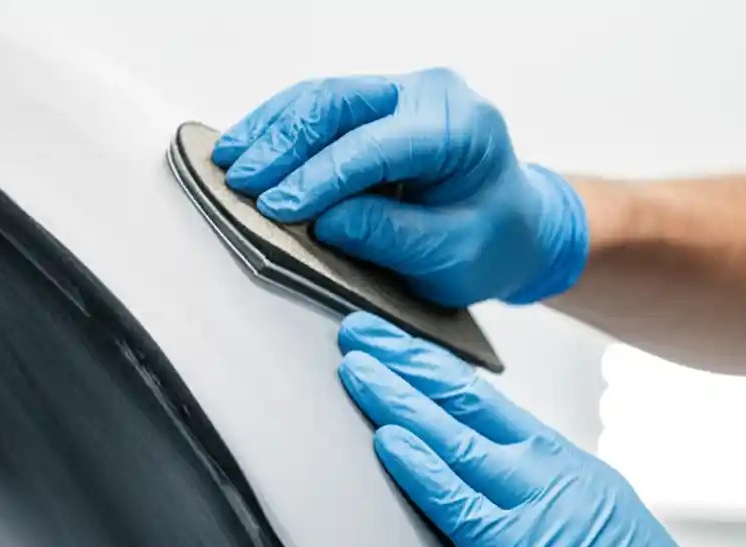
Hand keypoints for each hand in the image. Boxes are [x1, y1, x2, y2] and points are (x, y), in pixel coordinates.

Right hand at [213, 69, 587, 305]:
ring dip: (270, 129)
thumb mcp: (450, 253)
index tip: (277, 207)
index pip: (377, 145)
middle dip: (284, 143)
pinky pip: (319, 107)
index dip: (320, 176)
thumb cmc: (493, 241)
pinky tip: (245, 146)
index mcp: (460, 127)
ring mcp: (399, 93)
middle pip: (341, 104)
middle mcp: (429, 95)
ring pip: (322, 97)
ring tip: (228, 161)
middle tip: (240, 180)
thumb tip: (323, 222)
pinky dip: (278, 126)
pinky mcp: (375, 105)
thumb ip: (388, 234)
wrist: (517, 225)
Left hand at [335, 311, 745, 546]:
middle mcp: (554, 477)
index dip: (433, 371)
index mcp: (566, 468)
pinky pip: (460, 504)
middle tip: (359, 331)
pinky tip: (388, 438)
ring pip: (456, 440)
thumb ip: (537, 501)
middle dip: (406, 363)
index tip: (394, 346)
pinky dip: (421, 468)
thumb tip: (483, 485)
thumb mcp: (590, 530)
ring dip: (398, 400)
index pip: (487, 404)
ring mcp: (541, 511)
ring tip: (357, 366)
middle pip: (466, 403)